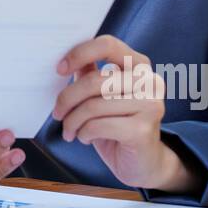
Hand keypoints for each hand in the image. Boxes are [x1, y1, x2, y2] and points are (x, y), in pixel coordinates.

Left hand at [52, 35, 200, 192]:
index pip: (108, 45)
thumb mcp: (102, 95)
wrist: (143, 163)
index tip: (60, 69)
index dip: (80, 53)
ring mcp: (150, 105)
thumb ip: (89, 73)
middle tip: (57, 113)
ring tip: (70, 130)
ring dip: (72, 121)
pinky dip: (84, 133)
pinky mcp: (143, 130)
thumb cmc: (118, 124)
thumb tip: (66, 59)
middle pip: (94, 80)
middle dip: (67, 99)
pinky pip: (98, 126)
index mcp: (139, 65)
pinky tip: (85, 138)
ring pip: (93, 105)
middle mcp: (149, 81)